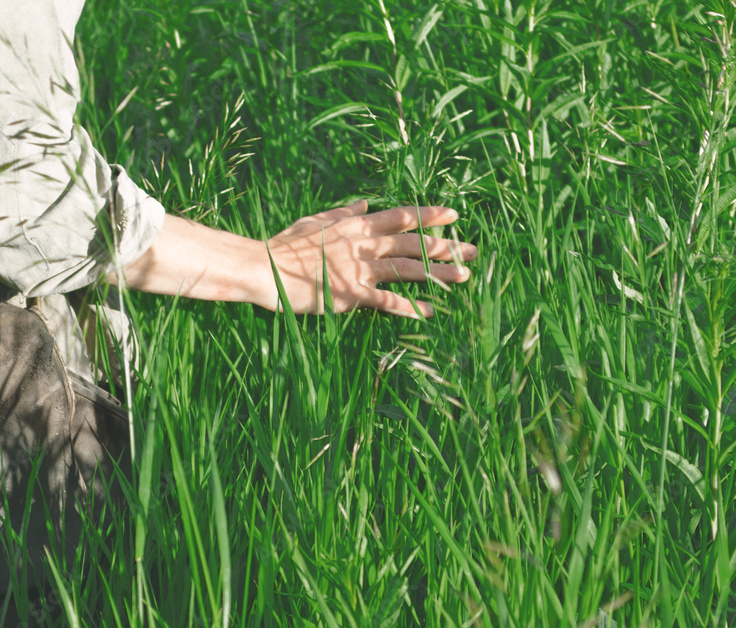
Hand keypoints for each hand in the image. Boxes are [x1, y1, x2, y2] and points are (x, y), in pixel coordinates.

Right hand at [264, 200, 476, 316]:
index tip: (454, 213)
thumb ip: (342, 214)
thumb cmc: (285, 246)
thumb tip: (363, 205)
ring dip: (438, 274)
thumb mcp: (314, 221)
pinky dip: (410, 308)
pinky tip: (430, 313)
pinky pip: (388, 301)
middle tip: (472, 250)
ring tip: (463, 277)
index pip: (401, 216)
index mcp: (355, 225)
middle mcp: (363, 243)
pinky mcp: (351, 294)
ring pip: (408, 269)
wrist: (264, 268)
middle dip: (445, 246)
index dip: (429, 215)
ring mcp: (359, 269)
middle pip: (413, 243)